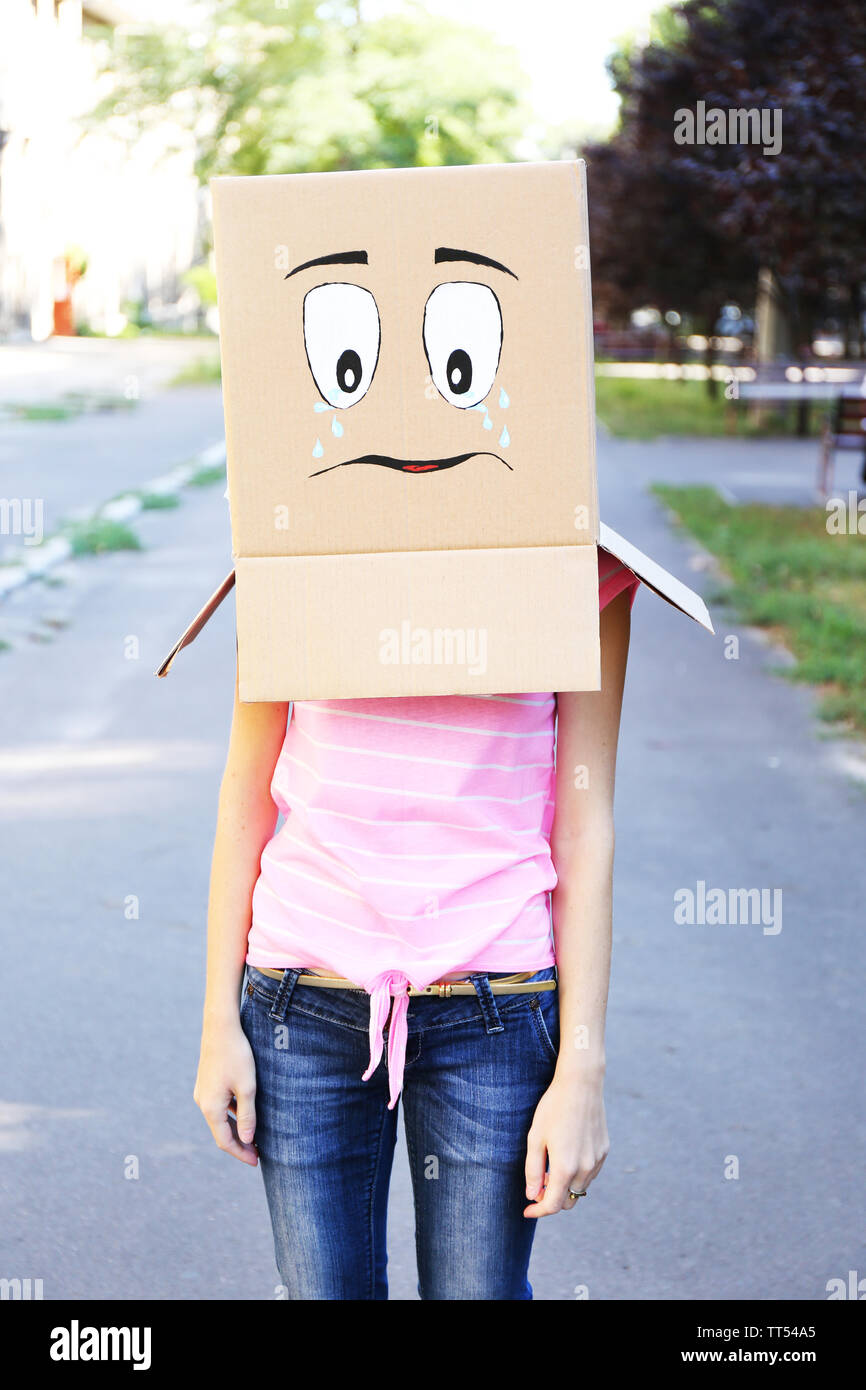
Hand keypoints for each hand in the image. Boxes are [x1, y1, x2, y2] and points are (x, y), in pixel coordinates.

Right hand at [194, 1018, 258, 1166]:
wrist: (220, 1027)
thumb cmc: (237, 1055)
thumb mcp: (247, 1087)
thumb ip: (247, 1115)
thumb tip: (248, 1139)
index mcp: (211, 1108)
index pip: (225, 1141)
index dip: (241, 1153)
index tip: (257, 1161)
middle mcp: (203, 1103)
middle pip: (221, 1133)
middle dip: (239, 1144)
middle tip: (258, 1153)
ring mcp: (203, 1093)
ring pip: (219, 1119)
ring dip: (235, 1130)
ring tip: (254, 1136)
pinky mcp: (206, 1083)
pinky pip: (218, 1106)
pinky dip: (231, 1115)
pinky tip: (245, 1113)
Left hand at [523, 1073, 608, 1216]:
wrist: (581, 1085)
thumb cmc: (553, 1109)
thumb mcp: (535, 1138)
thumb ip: (533, 1171)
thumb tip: (532, 1196)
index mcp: (565, 1168)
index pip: (553, 1205)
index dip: (538, 1211)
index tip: (527, 1211)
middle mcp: (585, 1169)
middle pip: (568, 1201)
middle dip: (552, 1199)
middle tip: (538, 1184)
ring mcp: (597, 1160)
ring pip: (580, 1187)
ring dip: (565, 1186)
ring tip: (551, 1165)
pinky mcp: (604, 1151)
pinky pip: (590, 1173)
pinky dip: (577, 1174)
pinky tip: (567, 1155)